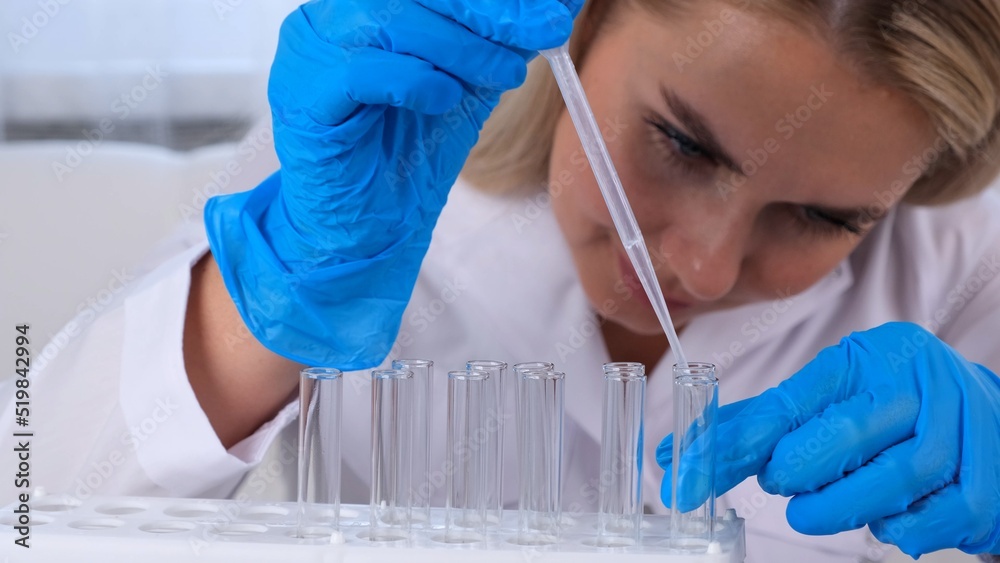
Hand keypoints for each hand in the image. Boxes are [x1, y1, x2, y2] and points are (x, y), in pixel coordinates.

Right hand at [204, 0, 580, 367]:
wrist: (365, 229)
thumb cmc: (403, 159)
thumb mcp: (465, 88)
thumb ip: (498, 46)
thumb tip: (555, 9)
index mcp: (365, 8)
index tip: (551, 10)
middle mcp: (330, 20)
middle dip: (488, 12)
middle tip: (543, 29)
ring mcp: (310, 54)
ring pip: (393, 22)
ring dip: (463, 48)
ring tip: (505, 73)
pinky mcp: (304, 96)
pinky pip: (361, 72)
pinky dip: (413, 81)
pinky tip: (445, 98)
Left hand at [657, 322, 999, 557]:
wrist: (988, 415)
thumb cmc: (892, 404)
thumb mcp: (831, 393)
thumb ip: (764, 422)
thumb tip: (682, 451)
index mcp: (866, 358)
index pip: (788, 400)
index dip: (734, 442)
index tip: (689, 473)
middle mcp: (915, 385)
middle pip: (843, 433)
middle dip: (798, 469)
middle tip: (779, 482)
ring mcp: (959, 430)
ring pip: (892, 478)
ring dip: (842, 506)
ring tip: (812, 512)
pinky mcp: (988, 480)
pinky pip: (936, 517)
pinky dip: (902, 529)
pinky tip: (885, 520)